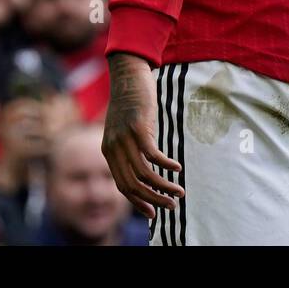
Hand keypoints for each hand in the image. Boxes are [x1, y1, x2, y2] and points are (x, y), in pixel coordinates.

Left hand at [101, 53, 183, 218]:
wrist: (127, 74)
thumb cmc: (130, 102)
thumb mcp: (124, 129)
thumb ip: (128, 148)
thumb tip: (144, 169)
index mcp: (108, 151)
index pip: (122, 186)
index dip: (138, 202)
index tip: (153, 213)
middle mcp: (113, 147)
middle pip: (133, 184)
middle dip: (153, 199)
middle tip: (171, 207)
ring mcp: (124, 137)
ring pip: (143, 173)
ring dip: (163, 186)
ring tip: (179, 192)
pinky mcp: (137, 126)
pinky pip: (152, 154)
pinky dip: (166, 165)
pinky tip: (177, 168)